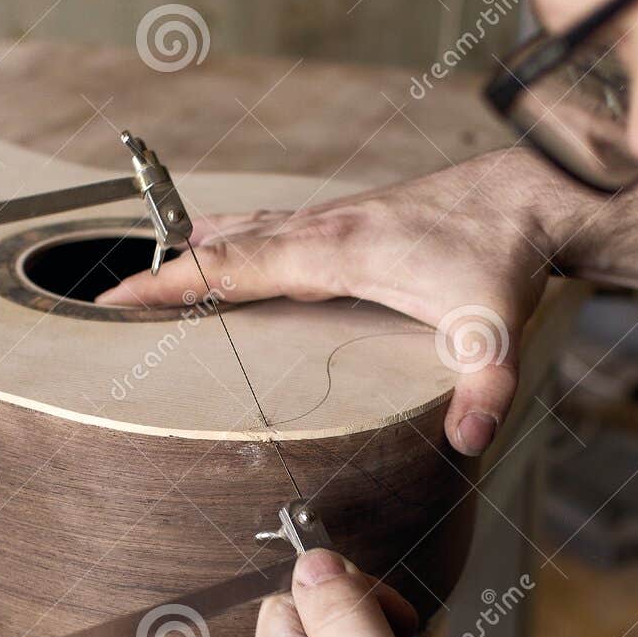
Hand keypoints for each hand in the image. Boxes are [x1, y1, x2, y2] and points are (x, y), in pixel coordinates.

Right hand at [95, 149, 562, 455]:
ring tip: (146, 272)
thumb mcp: (495, 330)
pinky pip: (268, 226)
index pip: (232, 265)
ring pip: (242, 229)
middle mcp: (320, 227)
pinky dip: (230, 238)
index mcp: (334, 250)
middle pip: (220, 245)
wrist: (529, 195)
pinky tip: (224, 244)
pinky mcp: (346, 220)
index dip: (170, 283)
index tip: (116, 300)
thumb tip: (468, 441)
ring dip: (193, 249)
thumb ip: (485, 387)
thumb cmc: (503, 256)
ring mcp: (331, 218)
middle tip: (107, 302)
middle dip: (160, 272)